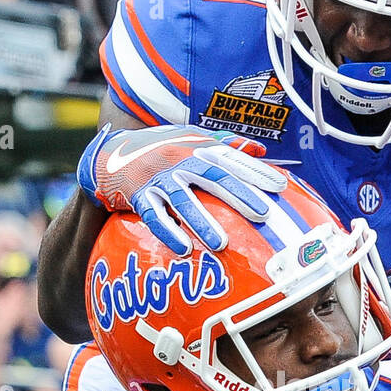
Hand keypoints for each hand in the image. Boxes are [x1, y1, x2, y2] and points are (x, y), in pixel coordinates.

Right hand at [77, 124, 286, 253]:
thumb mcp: (191, 140)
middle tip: (263, 214)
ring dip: (202, 222)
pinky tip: (183, 250)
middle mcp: (180, 160)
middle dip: (240, 195)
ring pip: (183, 200)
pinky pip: (154, 215)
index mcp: (197, 148)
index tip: (281, 186)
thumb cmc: (159, 150)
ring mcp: (158, 177)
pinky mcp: (138, 195)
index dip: (256, 172)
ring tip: (221, 244)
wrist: (109, 154)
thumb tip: (259, 149)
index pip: (232, 160)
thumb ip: (223, 145)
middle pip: (214, 177)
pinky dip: (168, 232)